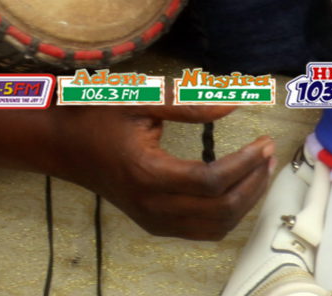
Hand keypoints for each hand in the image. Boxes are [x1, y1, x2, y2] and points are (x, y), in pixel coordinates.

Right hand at [44, 102, 275, 240]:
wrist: (63, 145)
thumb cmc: (97, 117)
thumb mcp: (141, 100)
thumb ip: (189, 105)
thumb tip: (232, 105)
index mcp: (148, 174)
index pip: (211, 180)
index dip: (245, 163)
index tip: (263, 141)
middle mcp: (151, 205)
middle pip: (219, 209)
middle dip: (253, 182)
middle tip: (268, 153)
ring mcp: (152, 219)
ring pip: (214, 226)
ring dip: (245, 201)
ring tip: (261, 171)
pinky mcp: (153, 223)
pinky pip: (200, 230)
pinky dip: (226, 214)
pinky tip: (237, 189)